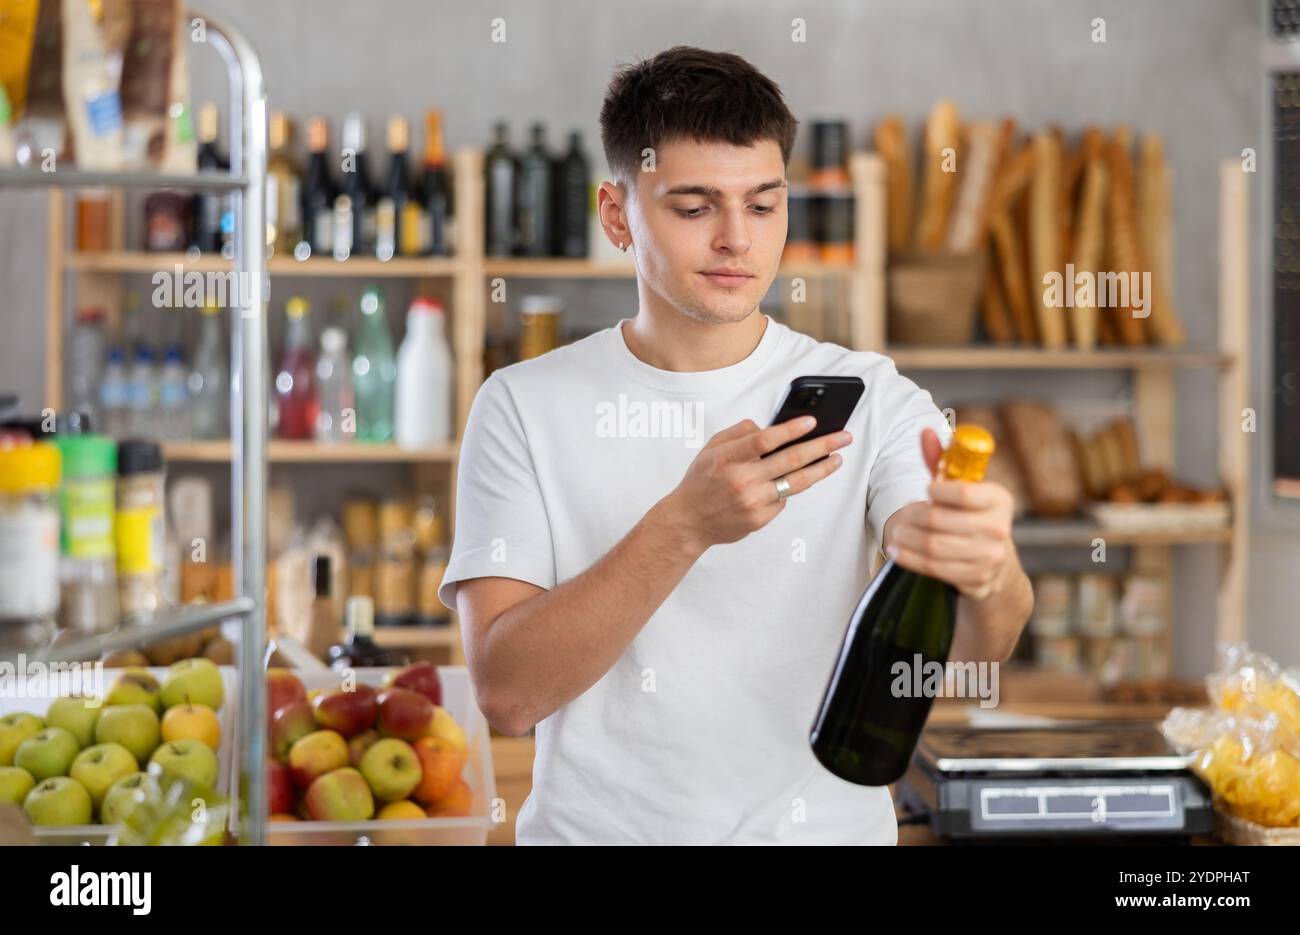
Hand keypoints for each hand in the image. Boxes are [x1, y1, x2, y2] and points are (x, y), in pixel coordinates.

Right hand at [663, 417, 852, 549]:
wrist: (688, 521)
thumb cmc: (702, 480)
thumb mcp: (710, 449)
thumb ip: (738, 433)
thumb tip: (769, 426)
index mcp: (728, 458)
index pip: (765, 440)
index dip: (791, 429)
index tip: (812, 422)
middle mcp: (741, 480)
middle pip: (790, 460)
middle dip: (821, 446)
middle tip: (842, 437)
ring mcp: (752, 502)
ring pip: (796, 483)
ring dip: (822, 469)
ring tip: (837, 458)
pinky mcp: (759, 520)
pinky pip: (784, 500)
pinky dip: (791, 488)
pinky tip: (797, 480)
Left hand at [884, 427, 1015, 600]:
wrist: (997, 564)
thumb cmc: (972, 517)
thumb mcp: (962, 488)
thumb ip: (941, 462)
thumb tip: (925, 432)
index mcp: (1000, 500)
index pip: (964, 493)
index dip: (938, 491)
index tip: (927, 490)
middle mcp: (999, 529)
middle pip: (940, 520)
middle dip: (912, 516)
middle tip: (901, 514)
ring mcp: (989, 557)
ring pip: (933, 546)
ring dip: (906, 538)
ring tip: (895, 532)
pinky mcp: (976, 580)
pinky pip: (933, 568)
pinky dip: (909, 558)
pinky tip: (897, 551)